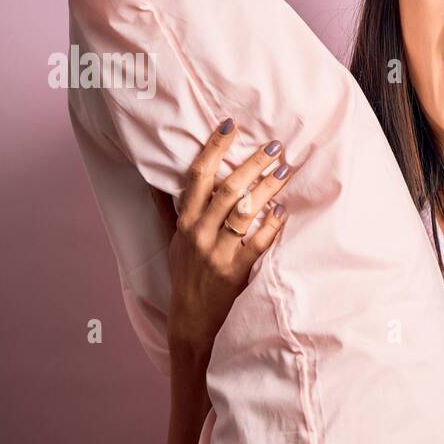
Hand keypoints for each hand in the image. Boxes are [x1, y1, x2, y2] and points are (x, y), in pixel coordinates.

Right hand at [159, 118, 292, 355]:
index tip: (230, 125)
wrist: (191, 319)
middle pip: (227, 189)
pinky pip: (257, 243)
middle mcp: (199, 233)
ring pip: (244, 212)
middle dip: (252, 164)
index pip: (197, 176)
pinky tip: (284, 211)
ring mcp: (217, 252)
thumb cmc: (185, 274)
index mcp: (185, 222)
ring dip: (267, 188)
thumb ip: (170, 209)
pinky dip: (271, 225)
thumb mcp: (173, 240)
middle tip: (274, 146)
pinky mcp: (236, 271)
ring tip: (285, 171)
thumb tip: (158, 181)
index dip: (213, 148)